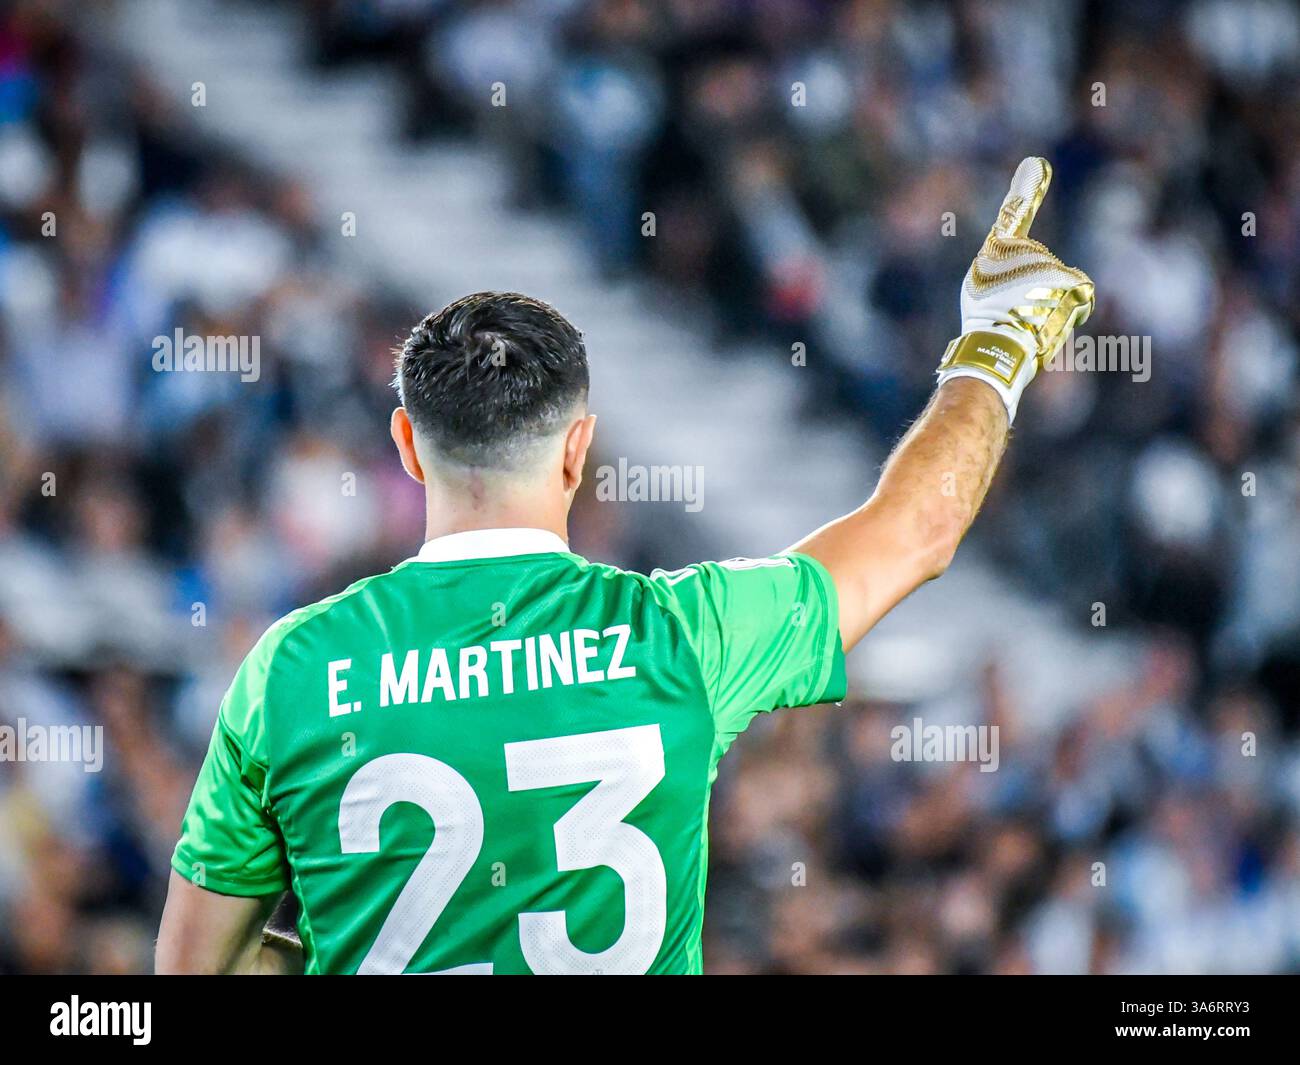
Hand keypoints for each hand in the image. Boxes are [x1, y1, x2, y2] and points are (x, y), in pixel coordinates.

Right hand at [936, 156, 1094, 423]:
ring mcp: (1043, 266)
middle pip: (1042, 270)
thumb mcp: (984, 296)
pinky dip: (1070, 307)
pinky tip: (1051, 322)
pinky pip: (1078, 293)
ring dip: (1051, 307)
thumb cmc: (983, 332)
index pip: (1013, 217)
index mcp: (996, 254)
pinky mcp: (1063, 281)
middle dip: (1036, 293)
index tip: (1036, 165)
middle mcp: (1021, 254)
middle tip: (1013, 317)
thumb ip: (999, 286)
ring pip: (1059, 287)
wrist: (991, 353)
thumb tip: (1010, 241)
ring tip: (1027, 324)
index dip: (1025, 192)